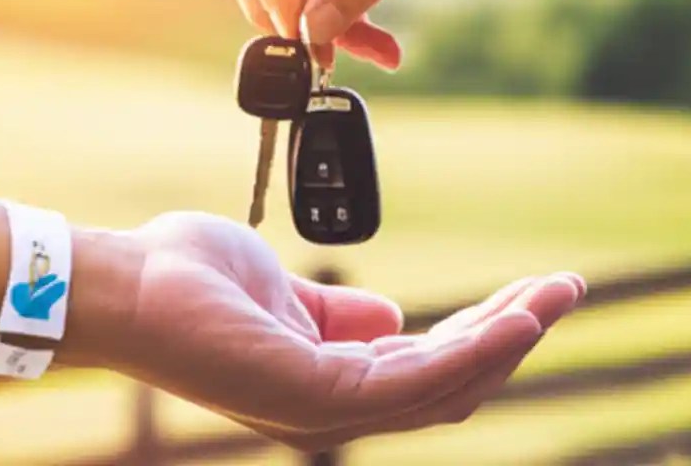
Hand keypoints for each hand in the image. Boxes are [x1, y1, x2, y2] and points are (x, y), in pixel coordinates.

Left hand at [67, 212, 583, 450]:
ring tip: (558, 295)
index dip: (482, 336)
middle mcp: (333, 406)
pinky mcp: (318, 396)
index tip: (528, 294)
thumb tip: (388, 314)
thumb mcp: (283, 292)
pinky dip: (476, 348)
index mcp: (327, 381)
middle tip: (563, 290)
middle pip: (449, 383)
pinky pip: (420, 375)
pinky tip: (517, 315)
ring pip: (448, 385)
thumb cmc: (189, 281)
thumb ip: (335, 312)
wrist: (127, 283)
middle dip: (511, 337)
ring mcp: (327, 409)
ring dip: (510, 339)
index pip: (424, 369)